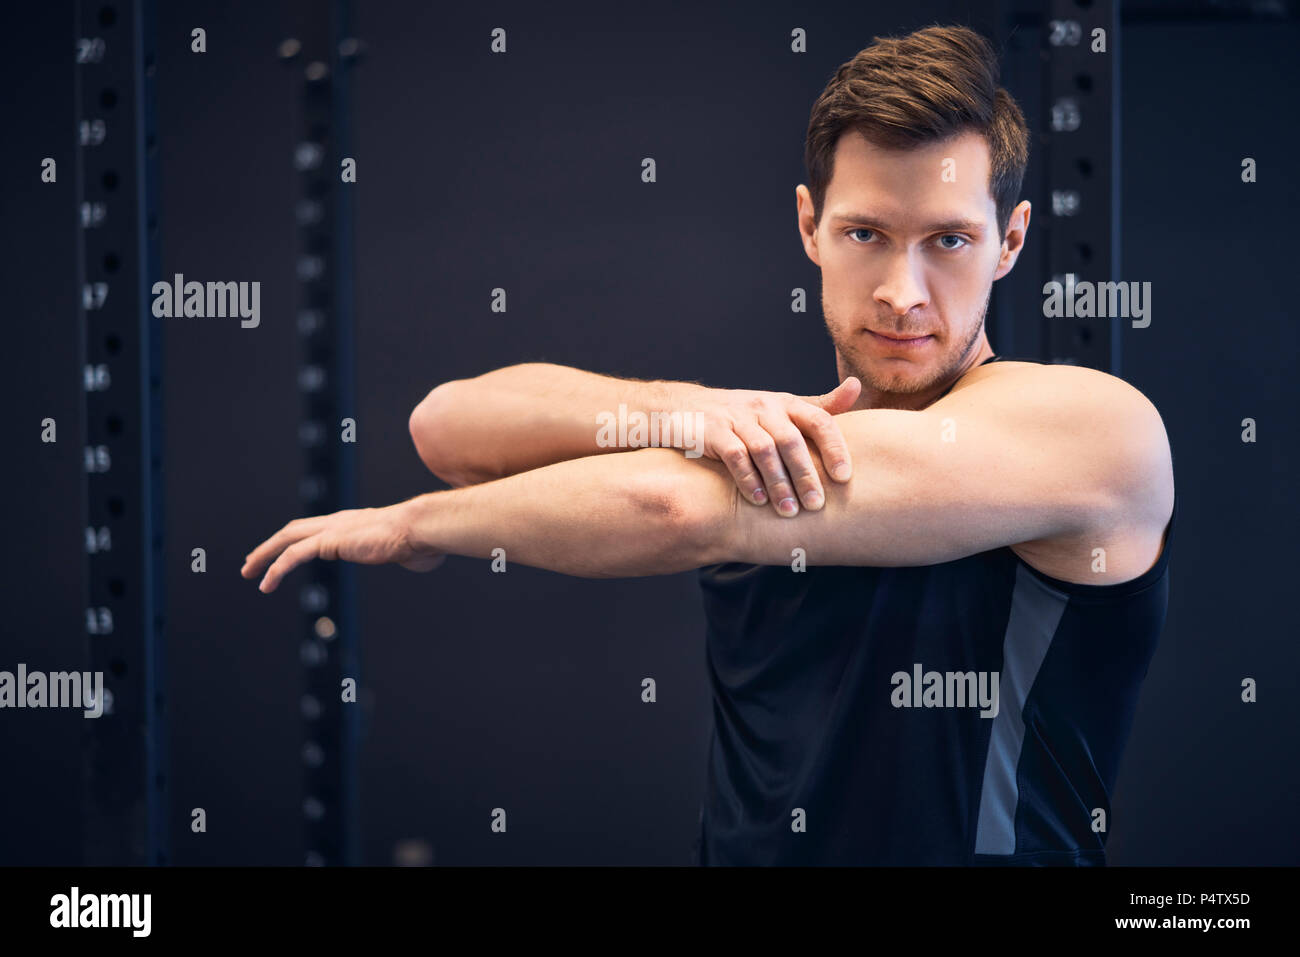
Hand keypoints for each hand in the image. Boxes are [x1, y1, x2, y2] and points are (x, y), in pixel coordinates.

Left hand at [240, 501, 444, 593]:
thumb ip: (409, 554)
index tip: (284, 553)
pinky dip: (276, 568)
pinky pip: (293, 555)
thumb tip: (423, 559)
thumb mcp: (412, 549)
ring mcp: (333, 529)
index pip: (316, 529)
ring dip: (264, 555)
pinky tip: (266, 584)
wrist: (421, 528)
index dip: (296, 540)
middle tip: (252, 562)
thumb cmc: (424, 539)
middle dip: (270, 545)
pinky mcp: (330, 541)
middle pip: (294, 529)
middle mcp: (339, 522)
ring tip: (249, 573)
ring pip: (287, 539)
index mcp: (355, 524)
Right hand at [689, 377, 860, 515]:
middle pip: (791, 440)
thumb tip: (856, 386)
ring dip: (778, 482)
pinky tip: (758, 500)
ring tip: (788, 511)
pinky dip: (747, 479)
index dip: (834, 448)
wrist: (686, 407)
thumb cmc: (744, 415)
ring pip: (764, 449)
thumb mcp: (781, 407)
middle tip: (816, 505)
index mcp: (786, 403)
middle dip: (805, 475)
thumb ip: (819, 406)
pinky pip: (734, 456)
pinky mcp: (712, 431)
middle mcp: (763, 407)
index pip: (819, 420)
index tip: (844, 478)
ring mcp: (736, 418)